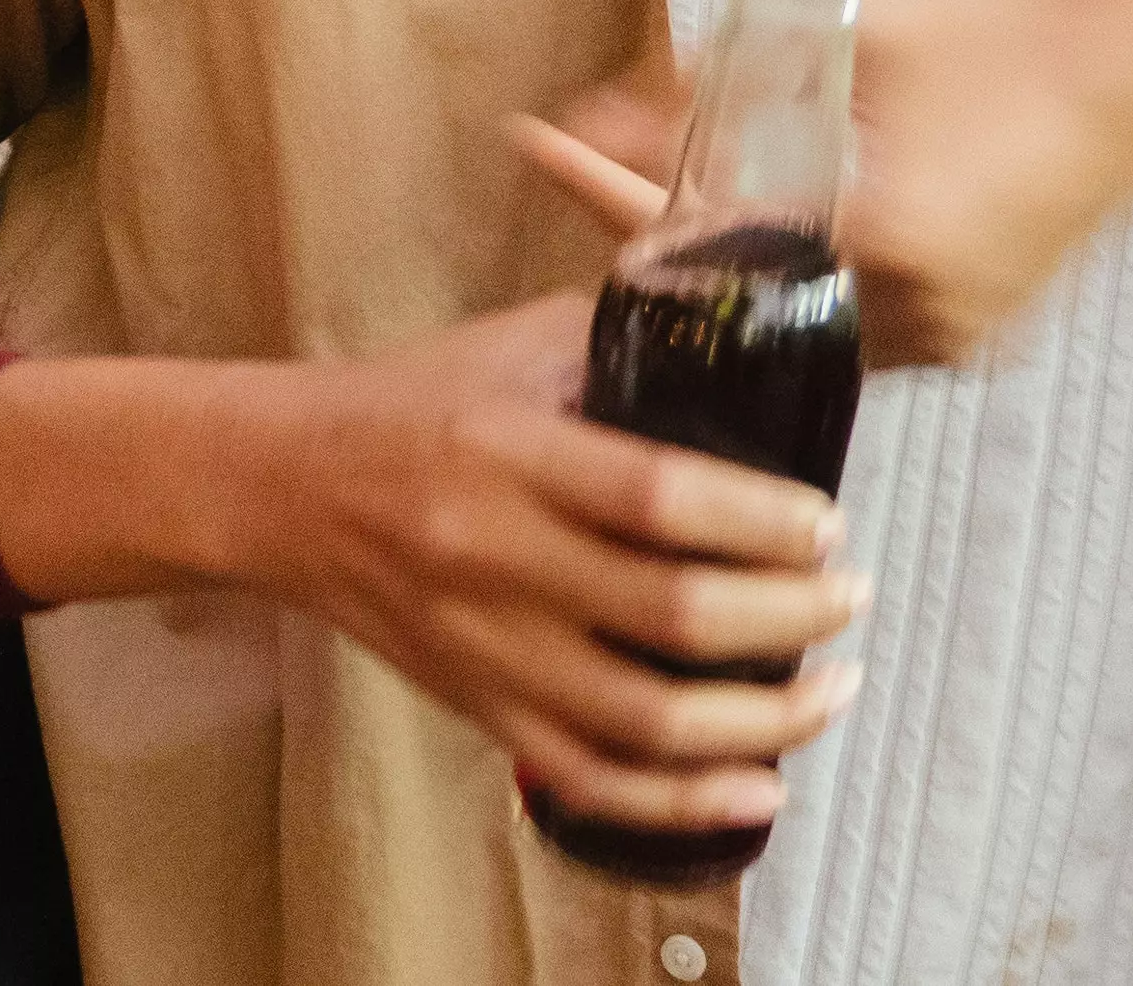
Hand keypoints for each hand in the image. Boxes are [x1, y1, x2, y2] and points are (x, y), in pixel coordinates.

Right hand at [237, 289, 864, 835]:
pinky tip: (761, 782)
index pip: (657, 496)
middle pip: (672, 615)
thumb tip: (747, 334)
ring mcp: (485, 647)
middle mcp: (494, 556)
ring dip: (765, 720)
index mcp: (508, 451)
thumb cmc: (411, 402)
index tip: (827, 523)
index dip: (762, 520)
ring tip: (832, 687)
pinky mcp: (477, 708)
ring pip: (647, 719)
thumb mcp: (511, 344)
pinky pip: (593, 779)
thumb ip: (622, 339)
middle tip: (850, 596)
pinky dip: (687, 799)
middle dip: (792, 615)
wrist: (282, 485)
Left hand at [534, 0, 1132, 370]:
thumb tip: (606, 98)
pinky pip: (864, 331)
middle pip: (740, 299)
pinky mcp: (984, 333)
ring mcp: (957, 333)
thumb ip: (730, 71)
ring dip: (736, 277)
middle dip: (659, 246)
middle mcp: (916, 309)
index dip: (606, 195)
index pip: (703, 237)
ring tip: (659, 217)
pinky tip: (766, 249)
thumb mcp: (857, 31)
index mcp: (878, 236)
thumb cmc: (1002, 33)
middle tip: (586, 187)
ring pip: (801, 325)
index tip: (537, 146)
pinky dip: (808, 290)